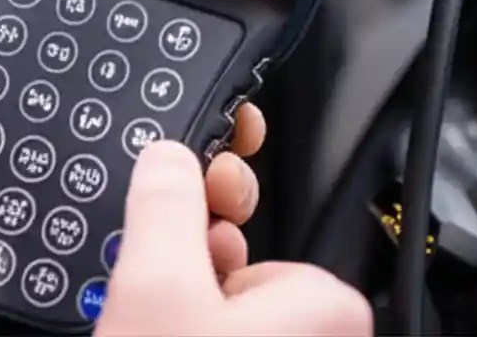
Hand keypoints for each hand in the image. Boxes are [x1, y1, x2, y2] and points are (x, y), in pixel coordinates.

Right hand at [96, 141, 371, 335]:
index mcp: (328, 305)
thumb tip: (168, 156)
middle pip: (237, 274)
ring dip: (181, 317)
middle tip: (153, 305)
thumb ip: (164, 208)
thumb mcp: (154, 288)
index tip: (177, 236)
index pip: (256, 230)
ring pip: (224, 318)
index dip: (206, 233)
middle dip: (192, 281)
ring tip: (149, 330)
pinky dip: (185, 335)